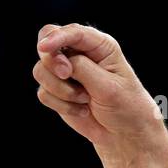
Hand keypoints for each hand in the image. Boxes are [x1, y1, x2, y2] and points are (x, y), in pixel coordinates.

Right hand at [32, 23, 165, 155]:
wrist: (126, 135)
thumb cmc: (126, 107)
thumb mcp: (108, 86)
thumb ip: (82, 68)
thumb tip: (60, 62)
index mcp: (99, 45)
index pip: (71, 32)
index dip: (55, 38)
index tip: (44, 48)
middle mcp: (80, 54)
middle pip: (47, 46)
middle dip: (52, 62)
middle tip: (67, 75)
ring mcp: (66, 72)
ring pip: (41, 71)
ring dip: (61, 90)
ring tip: (85, 100)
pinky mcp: (57, 91)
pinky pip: (44, 93)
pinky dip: (61, 105)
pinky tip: (82, 110)